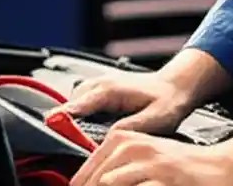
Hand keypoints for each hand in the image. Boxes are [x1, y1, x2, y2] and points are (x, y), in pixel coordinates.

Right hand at [51, 70, 193, 134]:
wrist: (175, 86)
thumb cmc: (167, 99)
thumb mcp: (154, 118)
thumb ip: (128, 128)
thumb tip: (106, 139)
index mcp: (108, 90)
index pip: (72, 109)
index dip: (62, 126)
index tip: (57, 140)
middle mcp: (98, 85)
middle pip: (67, 111)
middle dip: (69, 129)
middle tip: (81, 146)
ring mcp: (95, 87)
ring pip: (71, 110)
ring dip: (75, 125)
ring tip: (90, 140)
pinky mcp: (97, 92)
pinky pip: (78, 108)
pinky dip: (81, 120)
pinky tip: (94, 130)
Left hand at [69, 121, 232, 185]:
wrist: (223, 168)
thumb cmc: (183, 167)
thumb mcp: (145, 158)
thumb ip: (116, 169)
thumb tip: (86, 183)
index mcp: (125, 141)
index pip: (86, 173)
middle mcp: (136, 148)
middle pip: (96, 181)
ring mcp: (151, 166)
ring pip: (110, 184)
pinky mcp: (166, 179)